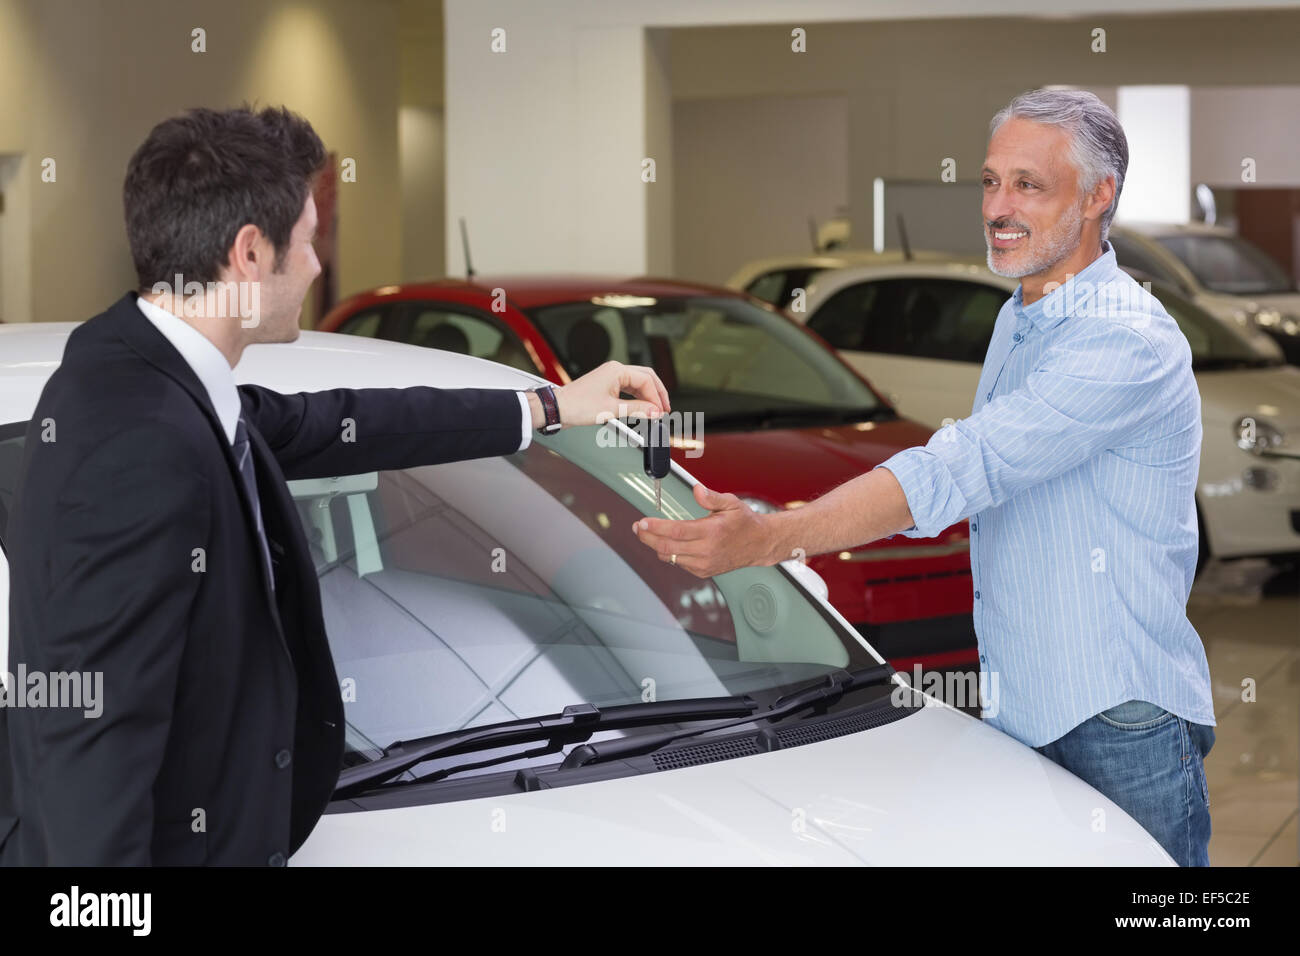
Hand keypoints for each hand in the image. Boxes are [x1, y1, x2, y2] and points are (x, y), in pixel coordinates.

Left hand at [550, 361, 669, 428]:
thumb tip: (656, 411)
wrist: (558, 409)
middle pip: (646, 377)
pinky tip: (642, 408)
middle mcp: (615, 370)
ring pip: (638, 383)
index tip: (661, 411)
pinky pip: (629, 389)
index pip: (646, 381)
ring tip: (655, 411)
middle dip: (657, 393)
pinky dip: (637, 399)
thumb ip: (637, 410)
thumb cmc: (577, 406)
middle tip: (665, 408)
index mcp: (617, 370)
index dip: (657, 397)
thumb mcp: (612, 410)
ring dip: (648, 396)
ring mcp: (611, 377)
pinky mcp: (607, 386)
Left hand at [632, 483, 777, 577]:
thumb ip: (711, 497)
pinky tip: (666, 544)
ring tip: (646, 534)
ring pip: (670, 558)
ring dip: (655, 546)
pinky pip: (679, 563)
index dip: (656, 528)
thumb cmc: (745, 522)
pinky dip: (669, 554)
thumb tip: (696, 489)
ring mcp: (704, 564)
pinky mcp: (703, 571)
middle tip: (638, 528)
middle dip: (647, 537)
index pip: (676, 532)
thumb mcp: (731, 503)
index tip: (642, 522)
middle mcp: (706, 551)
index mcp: (712, 532)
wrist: (759, 544)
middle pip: (667, 548)